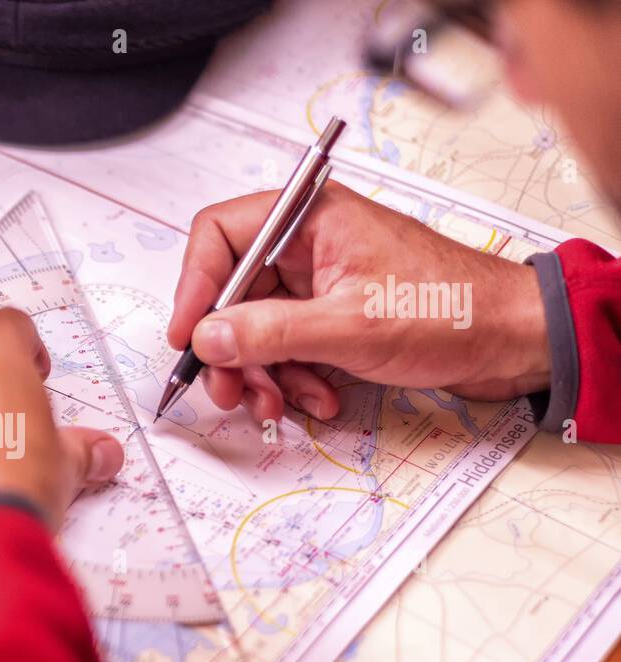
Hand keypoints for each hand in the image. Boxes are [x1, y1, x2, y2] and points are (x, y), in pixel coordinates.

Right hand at [170, 182, 551, 422]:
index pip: (220, 235)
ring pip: (256, 326)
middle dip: (229, 346)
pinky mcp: (333, 313)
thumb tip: (208, 337)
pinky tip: (317, 397)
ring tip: (276, 403)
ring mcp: (320, 280)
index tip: (189, 337)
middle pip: (232, 290)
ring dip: (260, 372)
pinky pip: (287, 345)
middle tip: (228, 388)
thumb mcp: (349, 326)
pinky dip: (292, 376)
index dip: (194, 287)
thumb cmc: (452, 309)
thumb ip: (270, 332)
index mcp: (310, 218)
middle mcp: (308, 243)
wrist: (513, 338)